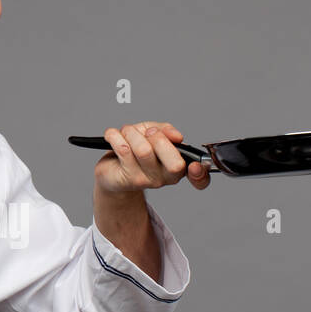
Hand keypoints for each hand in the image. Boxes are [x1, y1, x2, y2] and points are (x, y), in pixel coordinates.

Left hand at [95, 121, 209, 193]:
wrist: (110, 170)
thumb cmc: (133, 149)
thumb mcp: (153, 134)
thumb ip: (166, 130)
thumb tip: (176, 136)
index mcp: (179, 165)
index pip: (199, 178)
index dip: (200, 174)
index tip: (194, 166)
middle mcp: (167, 177)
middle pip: (175, 163)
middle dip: (160, 138)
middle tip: (148, 132)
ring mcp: (148, 181)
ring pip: (144, 151)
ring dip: (132, 133)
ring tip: (127, 132)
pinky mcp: (129, 180)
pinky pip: (124, 151)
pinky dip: (116, 136)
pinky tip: (113, 136)